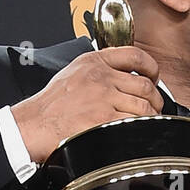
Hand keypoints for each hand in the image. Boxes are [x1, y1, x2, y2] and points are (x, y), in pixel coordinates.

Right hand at [10, 46, 163, 163]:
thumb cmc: (52, 105)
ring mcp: (104, 98)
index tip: (154, 77)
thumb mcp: (73, 73)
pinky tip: (137, 133)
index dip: (151, 67)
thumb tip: (126, 76)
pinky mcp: (105, 120)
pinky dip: (141, 131)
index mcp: (93, 62)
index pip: (134, 55)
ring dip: (150, 118)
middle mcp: (100, 77)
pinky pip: (136, 124)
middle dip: (155, 100)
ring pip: (144, 107)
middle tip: (152, 108)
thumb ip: (99, 70)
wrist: (34, 125)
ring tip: (145, 124)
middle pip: (145, 86)